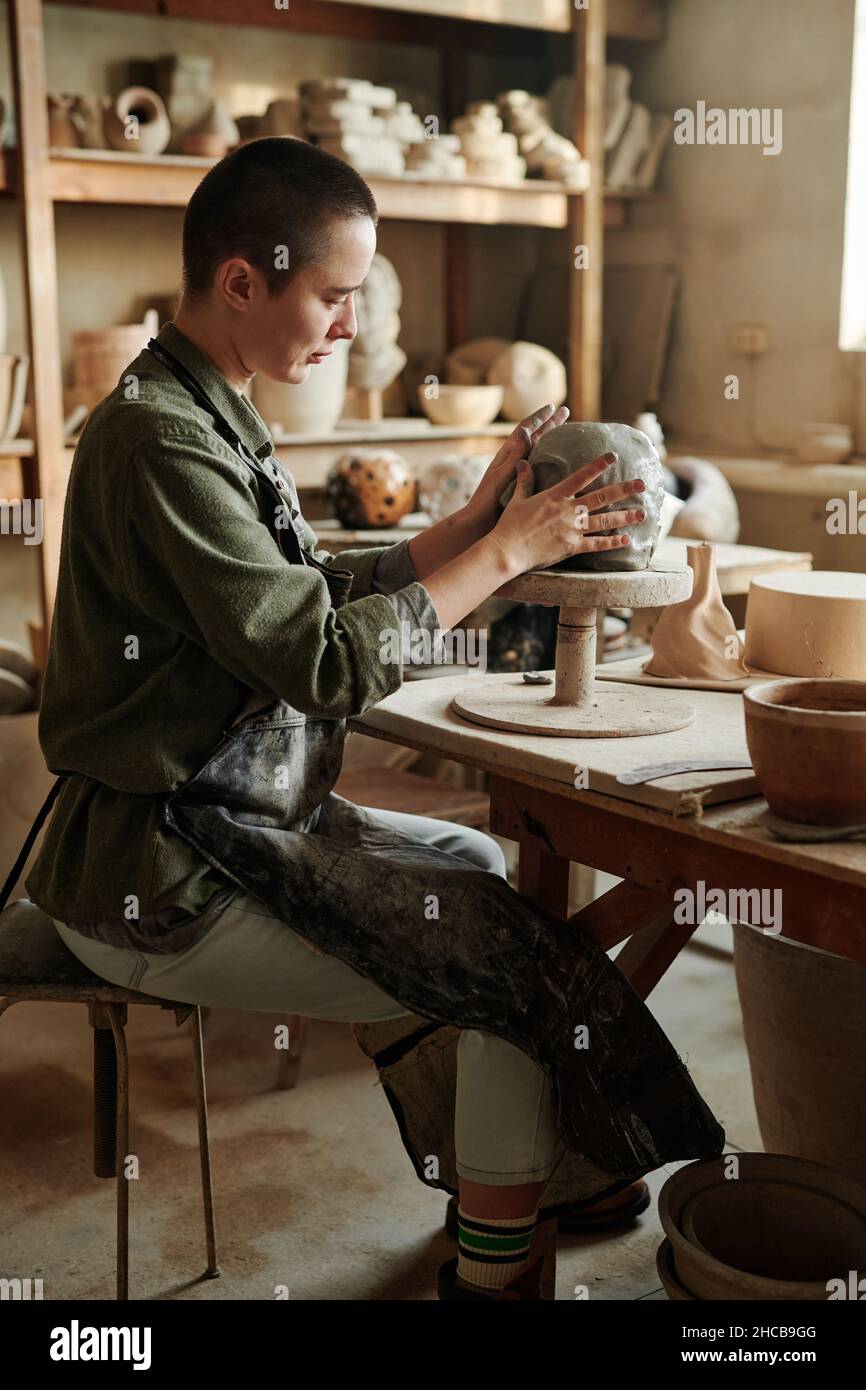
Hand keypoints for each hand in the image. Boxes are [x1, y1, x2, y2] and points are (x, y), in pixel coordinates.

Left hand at [459, 403, 570, 536]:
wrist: (480, 521)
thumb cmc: (487, 500)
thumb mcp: (500, 476)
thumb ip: (513, 456)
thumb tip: (525, 431)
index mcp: (507, 455)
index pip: (525, 430)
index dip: (539, 418)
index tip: (552, 407)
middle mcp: (514, 460)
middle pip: (536, 436)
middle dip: (550, 423)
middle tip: (566, 412)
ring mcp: (519, 472)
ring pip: (539, 450)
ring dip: (552, 439)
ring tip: (566, 430)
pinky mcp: (523, 484)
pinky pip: (540, 466)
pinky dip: (551, 459)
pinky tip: (562, 460)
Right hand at [489, 450, 647, 577]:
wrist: (507, 550)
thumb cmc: (509, 525)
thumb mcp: (516, 499)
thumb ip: (524, 481)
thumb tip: (523, 462)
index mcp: (555, 496)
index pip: (581, 476)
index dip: (598, 465)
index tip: (614, 457)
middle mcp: (567, 510)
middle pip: (602, 497)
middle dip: (625, 489)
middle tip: (643, 484)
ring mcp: (571, 529)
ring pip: (605, 521)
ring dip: (625, 517)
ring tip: (642, 514)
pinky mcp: (571, 547)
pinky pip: (596, 545)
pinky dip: (612, 543)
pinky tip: (626, 541)